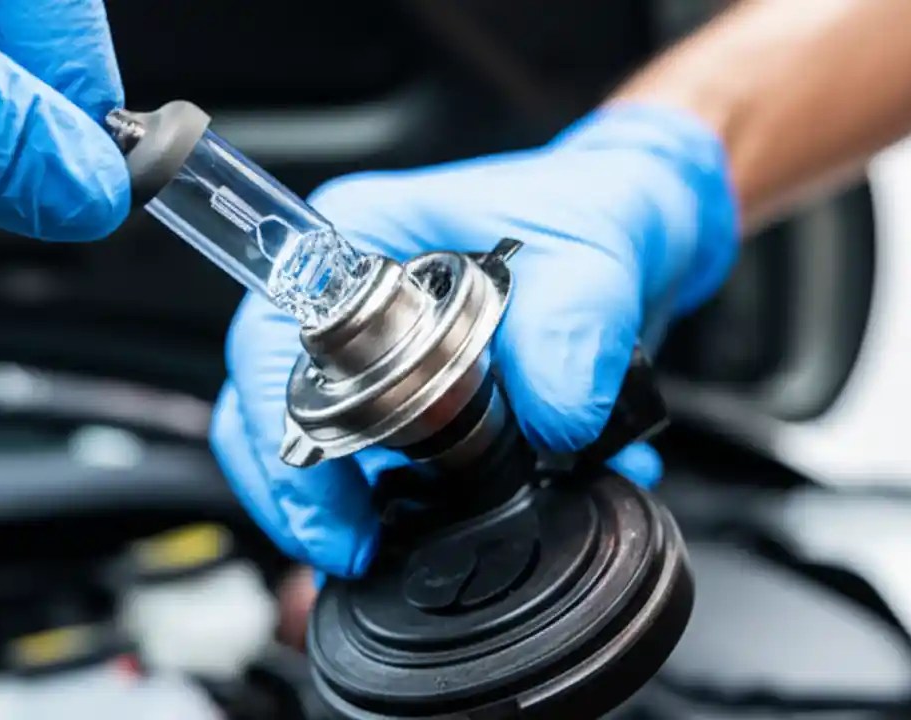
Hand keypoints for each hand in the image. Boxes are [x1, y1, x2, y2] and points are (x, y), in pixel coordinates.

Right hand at [211, 104, 738, 576]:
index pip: (269, 345)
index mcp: (359, 239)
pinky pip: (390, 471)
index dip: (278, 437)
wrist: (641, 235)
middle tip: (360, 548)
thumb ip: (576, 327)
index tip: (330, 509)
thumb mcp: (594, 254)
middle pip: (276, 414)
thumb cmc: (594, 208)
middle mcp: (353, 300)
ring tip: (425, 540)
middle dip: (309, 496)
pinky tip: (479, 514)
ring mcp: (379, 355)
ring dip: (370, 511)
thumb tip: (554, 418)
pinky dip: (429, 512)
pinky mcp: (418, 401)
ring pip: (321, 454)